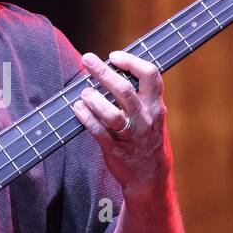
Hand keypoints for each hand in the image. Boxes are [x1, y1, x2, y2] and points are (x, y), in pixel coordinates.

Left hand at [71, 51, 173, 200]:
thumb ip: (138, 94)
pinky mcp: (116, 150)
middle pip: (125, 91)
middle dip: (104, 73)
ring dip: (95, 100)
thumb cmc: (146, 137)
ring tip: (84, 92)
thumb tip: (111, 69)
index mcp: (155, 106)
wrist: (150, 176)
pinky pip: (99, 133)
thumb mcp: (151, 114)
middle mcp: (145, 118)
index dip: (131, 62)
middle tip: (86, 59)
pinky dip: (86, 119)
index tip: (113, 56)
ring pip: (113, 115)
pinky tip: (77, 108)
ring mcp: (131, 136)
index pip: (150, 76)